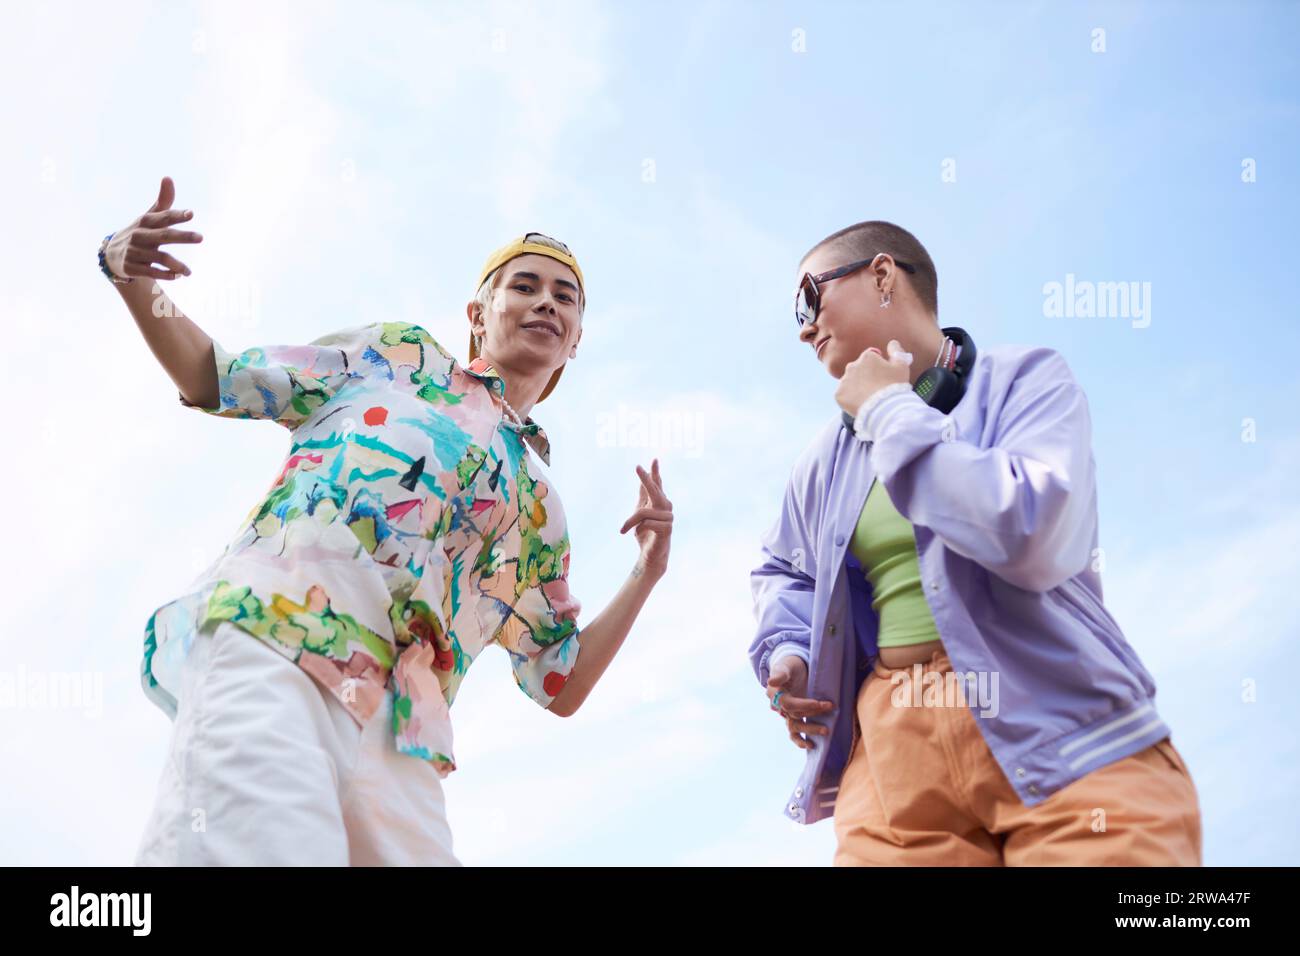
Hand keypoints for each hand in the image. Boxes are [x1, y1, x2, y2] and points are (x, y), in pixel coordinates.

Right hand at [103, 176, 202, 281]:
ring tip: (189, 271)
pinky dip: (166, 275)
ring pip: (160, 258)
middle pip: (164, 236)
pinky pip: (152, 272)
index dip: (176, 215)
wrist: (112, 254)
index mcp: (145, 221)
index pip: (163, 217)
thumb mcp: (149, 218)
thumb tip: (168, 178)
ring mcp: (135, 252)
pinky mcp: (132, 268)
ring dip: (177, 265)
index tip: (191, 214)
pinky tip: (178, 276)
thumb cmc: (140, 232)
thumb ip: (163, 203)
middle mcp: (139, 235)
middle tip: (201, 237)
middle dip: (183, 236)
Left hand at [619, 458, 672, 580]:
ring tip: (625, 530)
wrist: (650, 554)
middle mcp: (665, 507)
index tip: (654, 459)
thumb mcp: (641, 513)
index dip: (655, 472)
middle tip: (637, 467)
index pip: (657, 484)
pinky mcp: (667, 529)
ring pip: (644, 511)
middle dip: (645, 479)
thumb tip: (643, 479)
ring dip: (632, 521)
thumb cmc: (646, 533)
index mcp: (658, 502)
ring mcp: (668, 517)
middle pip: (654, 490)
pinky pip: (647, 522)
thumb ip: (643, 497)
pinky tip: (638, 534)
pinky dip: (639, 528)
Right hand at [766, 655, 834, 749]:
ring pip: (795, 726)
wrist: (793, 670)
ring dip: (810, 729)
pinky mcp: (793, 717)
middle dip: (813, 713)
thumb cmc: (789, 666)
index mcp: (775, 694)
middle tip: (829, 709)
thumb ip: (780, 674)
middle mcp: (779, 706)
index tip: (820, 703)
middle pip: (795, 715)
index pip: (789, 704)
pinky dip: (800, 740)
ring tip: (825, 731)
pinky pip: (794, 732)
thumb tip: (771, 682)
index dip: (804, 705)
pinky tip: (811, 745)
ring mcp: (787, 713)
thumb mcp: (785, 666)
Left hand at [834, 339, 912, 415]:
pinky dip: (850, 399)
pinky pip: (843, 395)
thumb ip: (897, 352)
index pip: (871, 358)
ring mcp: (844, 380)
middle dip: (865, 376)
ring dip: (857, 387)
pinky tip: (861, 404)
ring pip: (850, 382)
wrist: (884, 409)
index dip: (878, 367)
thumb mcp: (902, 366)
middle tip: (876, 389)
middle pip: (858, 369)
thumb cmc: (894, 386)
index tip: (884, 378)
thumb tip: (892, 343)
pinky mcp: (839, 395)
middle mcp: (852, 365)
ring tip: (869, 397)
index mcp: (867, 356)